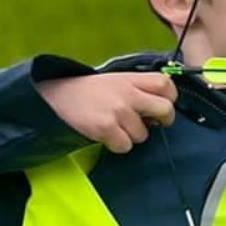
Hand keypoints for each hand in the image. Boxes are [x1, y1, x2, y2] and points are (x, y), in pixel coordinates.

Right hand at [37, 73, 177, 153]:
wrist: (57, 96)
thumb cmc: (90, 92)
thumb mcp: (116, 81)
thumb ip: (139, 90)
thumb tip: (159, 112)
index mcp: (131, 79)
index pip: (166, 85)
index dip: (169, 98)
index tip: (162, 105)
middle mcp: (128, 94)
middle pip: (166, 110)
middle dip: (162, 121)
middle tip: (149, 122)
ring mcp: (118, 111)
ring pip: (143, 135)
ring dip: (132, 135)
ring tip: (115, 126)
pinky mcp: (106, 128)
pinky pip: (125, 146)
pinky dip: (117, 145)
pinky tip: (106, 135)